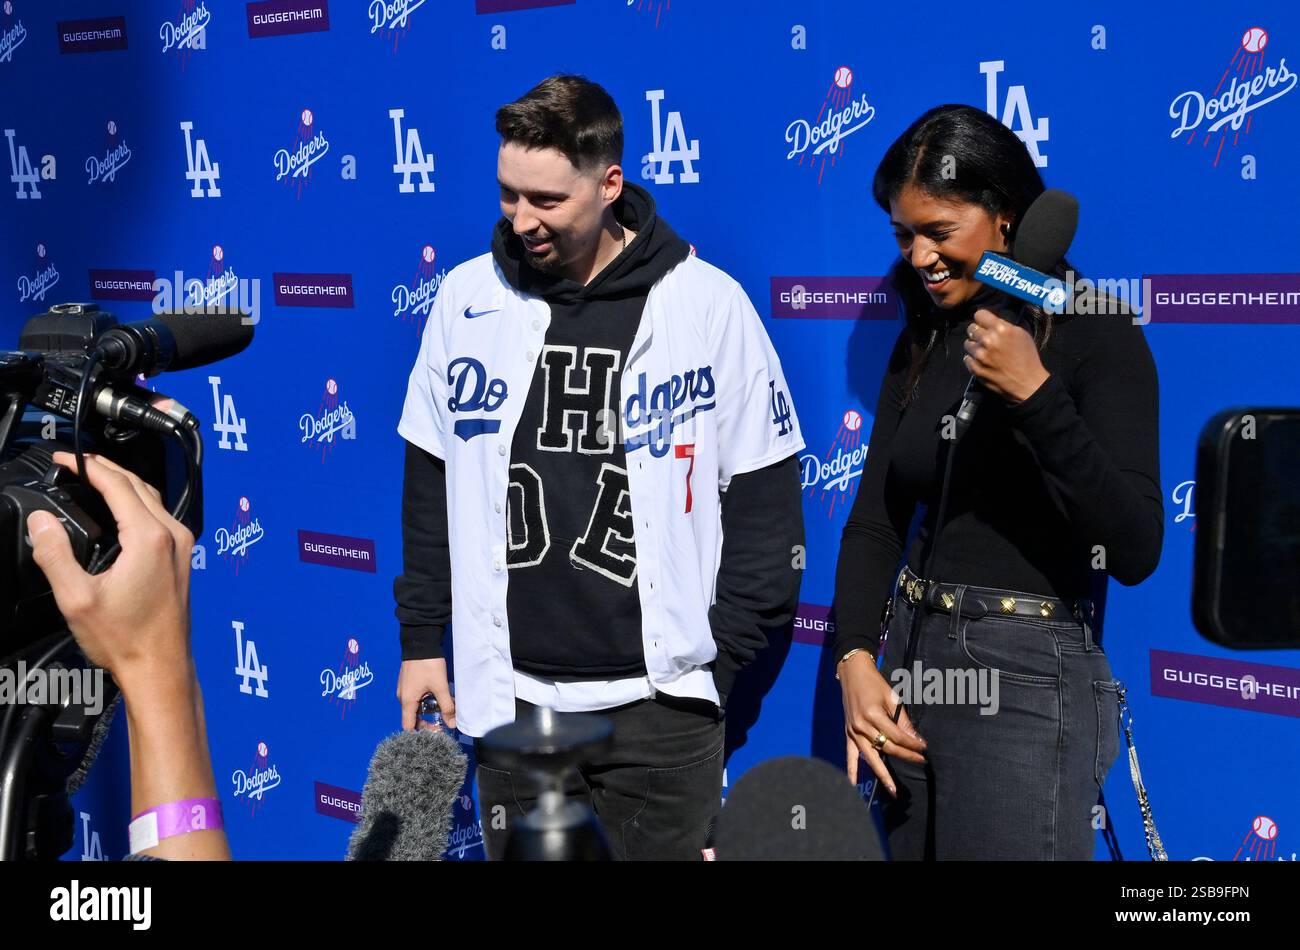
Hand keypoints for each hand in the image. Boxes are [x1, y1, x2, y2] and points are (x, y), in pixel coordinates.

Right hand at [27, 452, 193, 687]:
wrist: (160, 668)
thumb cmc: (127, 640)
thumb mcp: (76, 598)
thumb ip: (54, 554)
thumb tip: (41, 522)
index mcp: (149, 538)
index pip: (117, 484)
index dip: (87, 466)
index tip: (64, 459)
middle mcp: (173, 536)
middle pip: (138, 484)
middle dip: (105, 468)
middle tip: (75, 464)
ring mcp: (183, 546)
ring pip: (152, 498)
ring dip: (123, 483)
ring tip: (93, 478)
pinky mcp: (183, 558)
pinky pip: (159, 516)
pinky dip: (137, 502)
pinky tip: (119, 509)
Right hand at [398, 658, 455, 730]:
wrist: (420, 642)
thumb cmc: (428, 665)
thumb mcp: (440, 686)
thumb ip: (447, 706)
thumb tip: (452, 724)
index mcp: (407, 701)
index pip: (408, 726)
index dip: (421, 732)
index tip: (435, 731)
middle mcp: (402, 697)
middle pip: (412, 717)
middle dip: (427, 721)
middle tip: (442, 721)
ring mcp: (404, 689)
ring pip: (415, 706)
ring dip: (428, 709)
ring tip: (444, 706)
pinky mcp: (408, 682)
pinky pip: (415, 697)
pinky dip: (426, 700)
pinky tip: (438, 695)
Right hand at [840, 652, 926, 795]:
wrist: (852, 674)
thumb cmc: (874, 683)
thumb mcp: (892, 697)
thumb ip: (902, 720)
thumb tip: (915, 739)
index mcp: (873, 715)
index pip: (898, 736)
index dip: (912, 744)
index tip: (924, 748)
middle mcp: (862, 726)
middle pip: (887, 748)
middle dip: (906, 756)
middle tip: (921, 762)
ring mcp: (853, 732)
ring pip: (871, 757)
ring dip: (882, 774)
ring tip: (893, 790)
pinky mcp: (848, 734)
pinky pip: (849, 756)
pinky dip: (851, 771)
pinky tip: (853, 785)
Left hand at [963, 309, 1050, 404]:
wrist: (1027, 382)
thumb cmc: (1027, 358)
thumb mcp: (1021, 334)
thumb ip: (1004, 325)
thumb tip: (991, 321)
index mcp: (1000, 329)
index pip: (979, 314)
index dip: (982, 319)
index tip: (984, 323)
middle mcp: (988, 340)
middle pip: (971, 328)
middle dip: (978, 332)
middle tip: (986, 339)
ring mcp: (980, 355)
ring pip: (967, 343)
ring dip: (974, 346)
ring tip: (985, 352)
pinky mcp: (975, 368)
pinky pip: (967, 358)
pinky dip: (973, 359)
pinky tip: (983, 361)